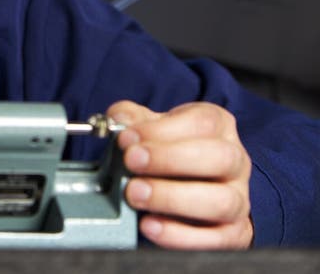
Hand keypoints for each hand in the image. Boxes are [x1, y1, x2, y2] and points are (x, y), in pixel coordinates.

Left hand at [108, 100, 252, 249]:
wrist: (195, 185)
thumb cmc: (174, 147)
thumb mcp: (155, 126)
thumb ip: (135, 118)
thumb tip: (118, 118)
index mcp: (220, 125)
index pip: (202, 122)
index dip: (161, 130)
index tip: (127, 139)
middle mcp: (236, 160)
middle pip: (219, 157)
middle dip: (169, 160)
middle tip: (131, 162)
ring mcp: (239, 198)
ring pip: (221, 201)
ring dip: (173, 199)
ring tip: (135, 194)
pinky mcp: (236, 233)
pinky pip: (217, 239)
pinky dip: (181, 236)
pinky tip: (149, 225)